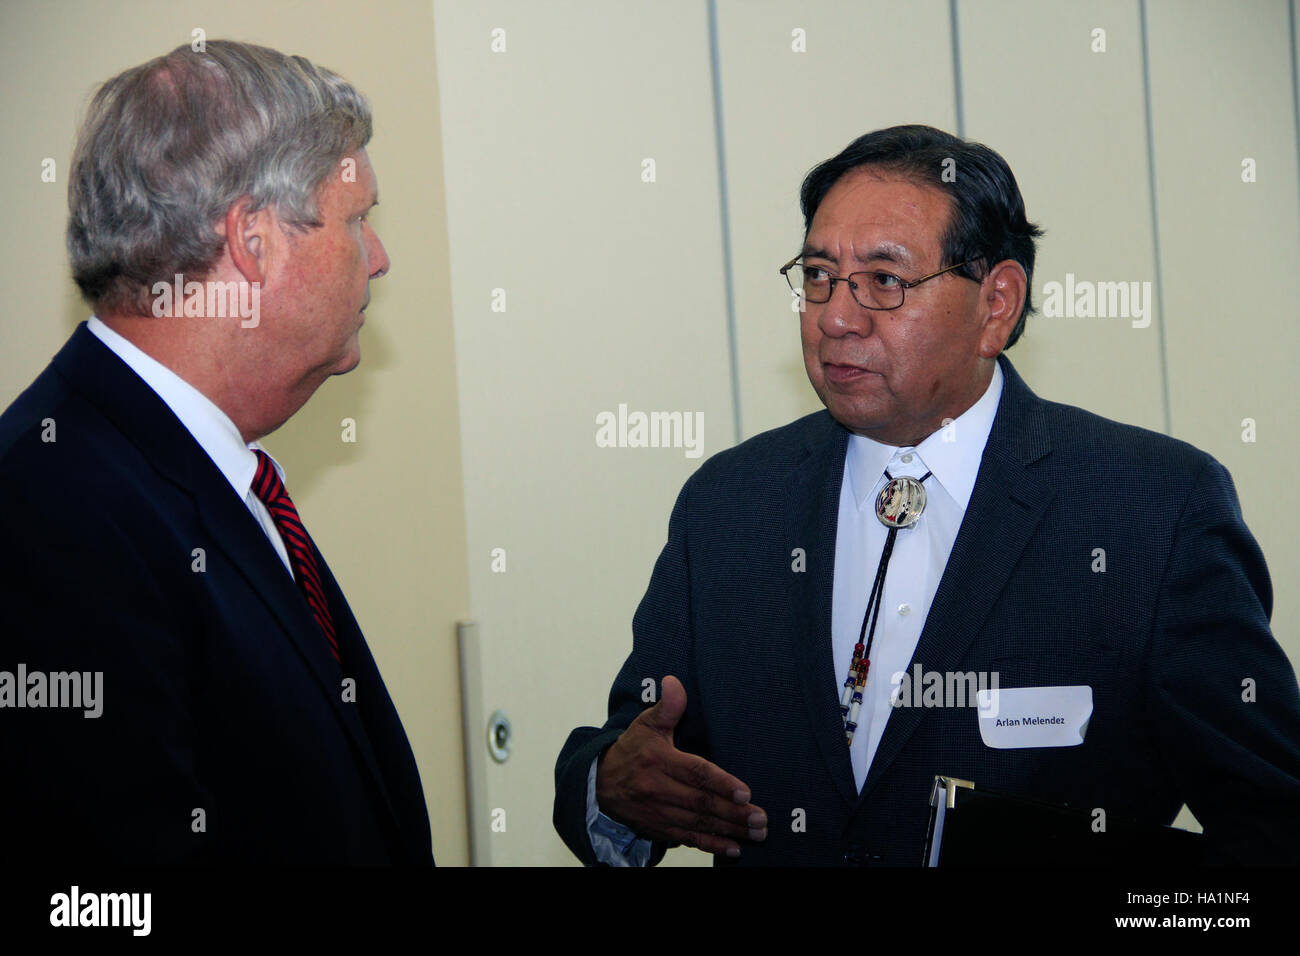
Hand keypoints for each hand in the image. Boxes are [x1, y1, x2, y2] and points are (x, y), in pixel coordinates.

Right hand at [596, 674, 766, 857]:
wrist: (600, 784)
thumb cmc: (632, 749)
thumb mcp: (646, 723)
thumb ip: (668, 706)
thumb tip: (674, 681)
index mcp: (659, 761)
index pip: (695, 773)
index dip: (721, 784)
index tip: (745, 793)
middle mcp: (658, 789)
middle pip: (701, 803)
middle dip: (734, 813)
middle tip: (761, 819)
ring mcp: (658, 812)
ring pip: (698, 824)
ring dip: (730, 831)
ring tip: (756, 834)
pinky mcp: (659, 829)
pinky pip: (688, 839)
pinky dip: (711, 845)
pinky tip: (733, 849)